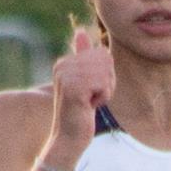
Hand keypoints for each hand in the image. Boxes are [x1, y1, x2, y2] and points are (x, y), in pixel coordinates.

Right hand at [46, 26, 113, 160]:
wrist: (69, 138)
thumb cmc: (79, 112)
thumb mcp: (83, 81)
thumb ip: (82, 57)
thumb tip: (81, 32)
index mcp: (64, 62)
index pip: (102, 54)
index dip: (105, 74)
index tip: (91, 90)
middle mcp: (62, 66)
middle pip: (106, 60)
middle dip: (107, 81)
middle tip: (92, 97)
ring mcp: (67, 76)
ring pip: (106, 72)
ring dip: (105, 90)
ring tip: (90, 102)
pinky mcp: (74, 88)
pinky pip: (103, 83)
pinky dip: (103, 97)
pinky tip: (89, 106)